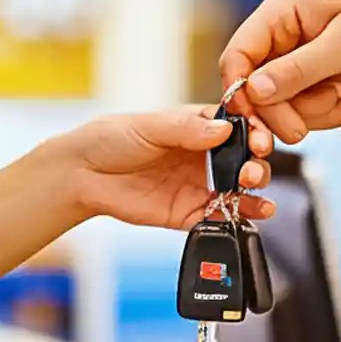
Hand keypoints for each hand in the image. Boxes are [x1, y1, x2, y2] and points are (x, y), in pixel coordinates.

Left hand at [38, 106, 276, 229]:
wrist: (82, 176)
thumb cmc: (111, 140)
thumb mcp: (149, 126)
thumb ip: (186, 129)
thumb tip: (223, 129)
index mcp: (198, 127)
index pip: (238, 126)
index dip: (254, 131)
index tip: (258, 138)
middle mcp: (204, 156)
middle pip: (246, 158)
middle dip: (256, 162)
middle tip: (250, 169)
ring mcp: (200, 184)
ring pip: (241, 188)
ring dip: (256, 188)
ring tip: (252, 187)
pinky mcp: (191, 212)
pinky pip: (223, 216)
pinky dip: (244, 215)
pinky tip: (258, 211)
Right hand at [220, 0, 340, 143]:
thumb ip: (298, 70)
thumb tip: (254, 91)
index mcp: (281, 14)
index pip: (238, 55)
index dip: (239, 90)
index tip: (255, 119)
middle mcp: (283, 38)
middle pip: (257, 90)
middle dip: (283, 112)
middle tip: (302, 130)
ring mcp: (298, 61)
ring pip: (283, 106)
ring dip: (313, 113)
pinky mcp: (315, 80)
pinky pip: (307, 111)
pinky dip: (329, 114)